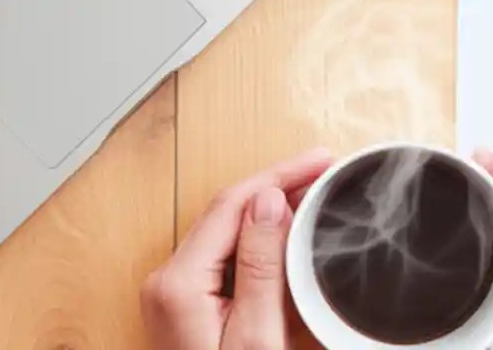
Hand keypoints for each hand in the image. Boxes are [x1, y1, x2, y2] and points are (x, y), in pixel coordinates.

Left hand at [141, 148, 333, 349]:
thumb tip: (269, 202)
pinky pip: (226, 253)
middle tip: (324, 169)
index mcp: (179, 283)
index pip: (232, 204)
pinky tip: (288, 228)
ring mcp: (175, 292)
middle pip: (228, 210)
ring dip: (270, 207)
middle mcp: (168, 280)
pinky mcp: (187, 303)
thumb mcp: (257, 335)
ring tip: (313, 190)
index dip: (279, 175)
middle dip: (278, 184)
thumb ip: (262, 265)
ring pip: (228, 229)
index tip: (319, 161)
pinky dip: (259, 235)